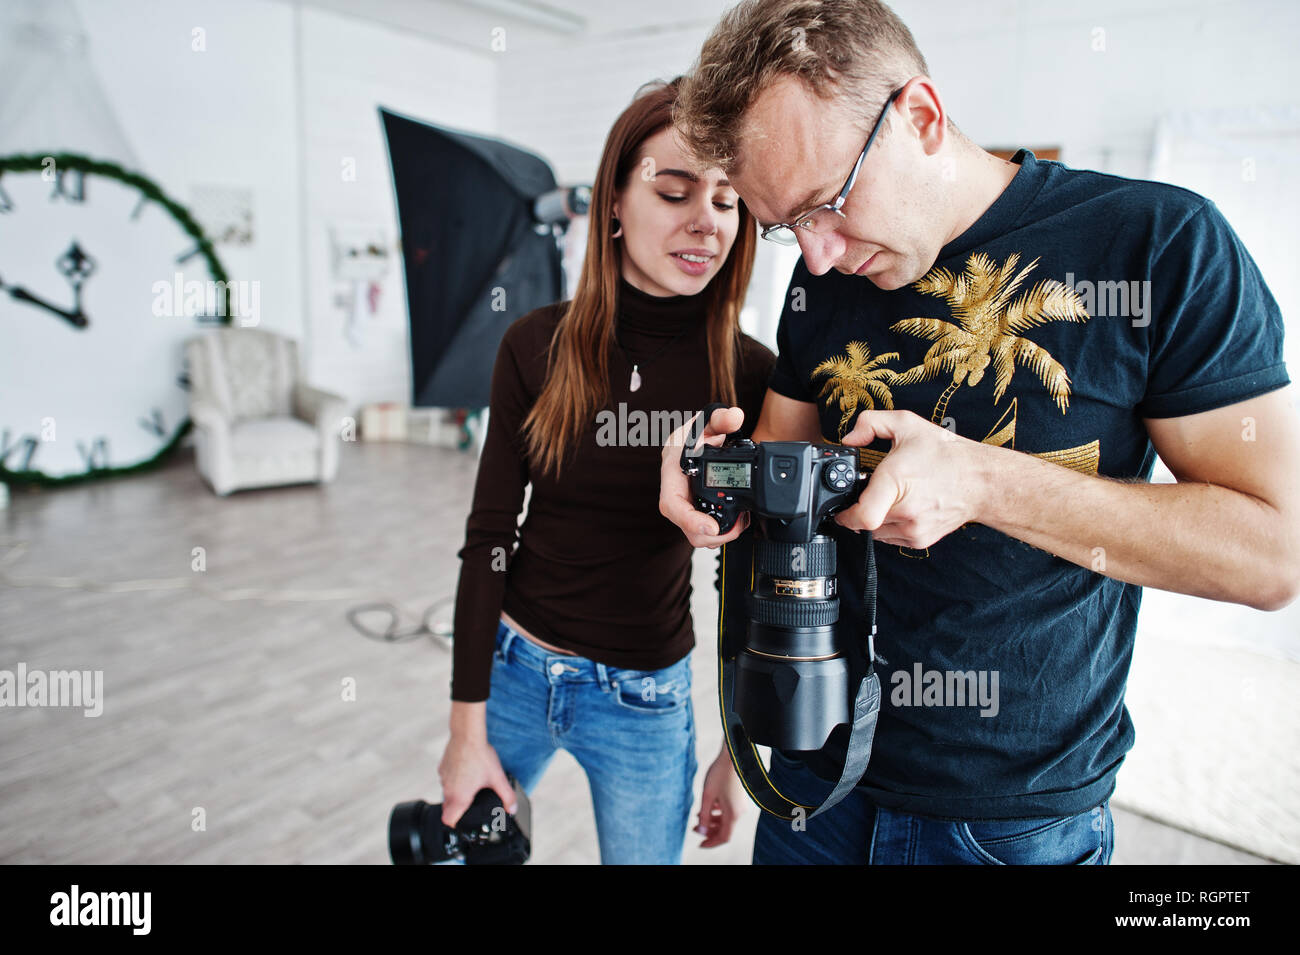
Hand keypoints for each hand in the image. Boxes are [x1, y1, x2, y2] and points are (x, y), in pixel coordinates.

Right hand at [437, 728, 516, 827]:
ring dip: (456, 792)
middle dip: (457, 809)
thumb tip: (512, 809)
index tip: (464, 820)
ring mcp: (443, 777)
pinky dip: (454, 779)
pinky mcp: (442, 766)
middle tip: (471, 803)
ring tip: (471, 784)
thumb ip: (507, 796)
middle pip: (447, 808)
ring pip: (446, 792)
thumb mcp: (498, 778)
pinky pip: (446, 779)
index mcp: (459, 796)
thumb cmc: (480, 756)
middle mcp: (448, 789)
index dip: (455, 824)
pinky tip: (466, 771)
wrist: (467, 735)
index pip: (448, 821)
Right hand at [659, 406, 750, 547]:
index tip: (711, 527)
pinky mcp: (696, 508)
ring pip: (694, 531)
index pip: (672, 504)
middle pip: (684, 526)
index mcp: (672, 472)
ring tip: (739, 523)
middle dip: (709, 534)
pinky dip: (720, 529)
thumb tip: (734, 417)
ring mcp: (685, 502)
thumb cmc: (695, 433)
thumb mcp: (707, 421)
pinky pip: (703, 526)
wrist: (695, 440)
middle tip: (736, 527)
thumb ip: (721, 419)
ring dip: (717, 534)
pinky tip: (736, 520)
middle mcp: (675, 491)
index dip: (689, 520)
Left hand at [694, 748, 741, 846]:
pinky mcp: (738, 797)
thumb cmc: (719, 774)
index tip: (699, 844)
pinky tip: (707, 807)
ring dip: (712, 821)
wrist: (732, 756)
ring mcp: (740, 805)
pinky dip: (717, 813)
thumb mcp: (707, 796)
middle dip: (709, 831)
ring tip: (698, 816)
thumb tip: (701, 832)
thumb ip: (704, 815)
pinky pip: (727, 811)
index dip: (711, 843)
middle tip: (695, 829)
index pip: (723, 837)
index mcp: (733, 814)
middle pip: (724, 829)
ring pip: (725, 820)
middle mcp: (739, 812)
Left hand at [833, 410, 988, 548]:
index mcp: (895, 483)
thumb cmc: (945, 454)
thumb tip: (849, 439)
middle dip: (861, 507)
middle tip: (873, 491)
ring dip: (875, 517)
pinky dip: (890, 524)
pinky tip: (903, 506)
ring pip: (876, 531)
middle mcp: (904, 511)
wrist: (980, 480)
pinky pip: (891, 537)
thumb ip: (870, 423)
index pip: (862, 517)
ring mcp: (913, 529)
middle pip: (863, 522)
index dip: (845, 515)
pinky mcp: (920, 540)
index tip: (841, 507)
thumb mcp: (906, 423)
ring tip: (892, 497)